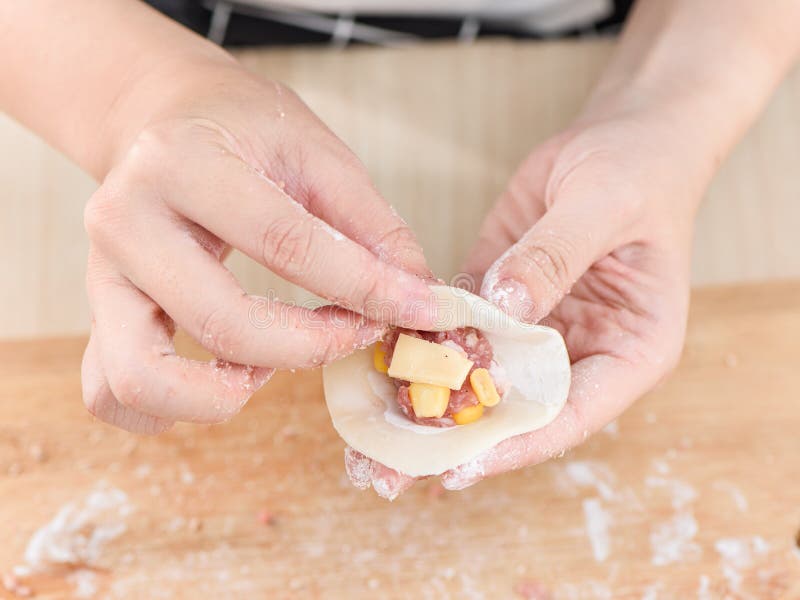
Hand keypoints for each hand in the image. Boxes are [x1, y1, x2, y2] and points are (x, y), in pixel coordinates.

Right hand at [81, 64, 435, 433]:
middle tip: (354, 332)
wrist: (163, 117)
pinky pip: (111, 392)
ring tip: (272, 363)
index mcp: (184, 162)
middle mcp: (126, 219)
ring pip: (144, 377)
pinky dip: (172, 409)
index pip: (286, 245)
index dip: (366, 289)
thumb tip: (419, 294)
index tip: (422, 311)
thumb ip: (371, 223)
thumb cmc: (240, 130)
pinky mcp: (97, 312)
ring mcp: (99, 274)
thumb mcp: (316, 151)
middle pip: (222, 322)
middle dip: (311, 347)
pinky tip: (226, 376)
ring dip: (226, 394)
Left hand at [352, 107, 706, 497]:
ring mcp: (533, 328)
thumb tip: (503, 307)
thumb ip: (554, 257)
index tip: (460, 464)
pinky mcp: (495, 297)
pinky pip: (453, 330)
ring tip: (361, 444)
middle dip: (452, 443)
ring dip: (422, 407)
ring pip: (475, 378)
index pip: (570, 413)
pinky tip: (371, 368)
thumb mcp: (604, 206)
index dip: (516, 443)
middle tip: (388, 473)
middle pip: (513, 411)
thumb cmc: (639, 170)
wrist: (621, 136)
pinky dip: (416, 349)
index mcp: (629, 351)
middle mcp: (578, 352)